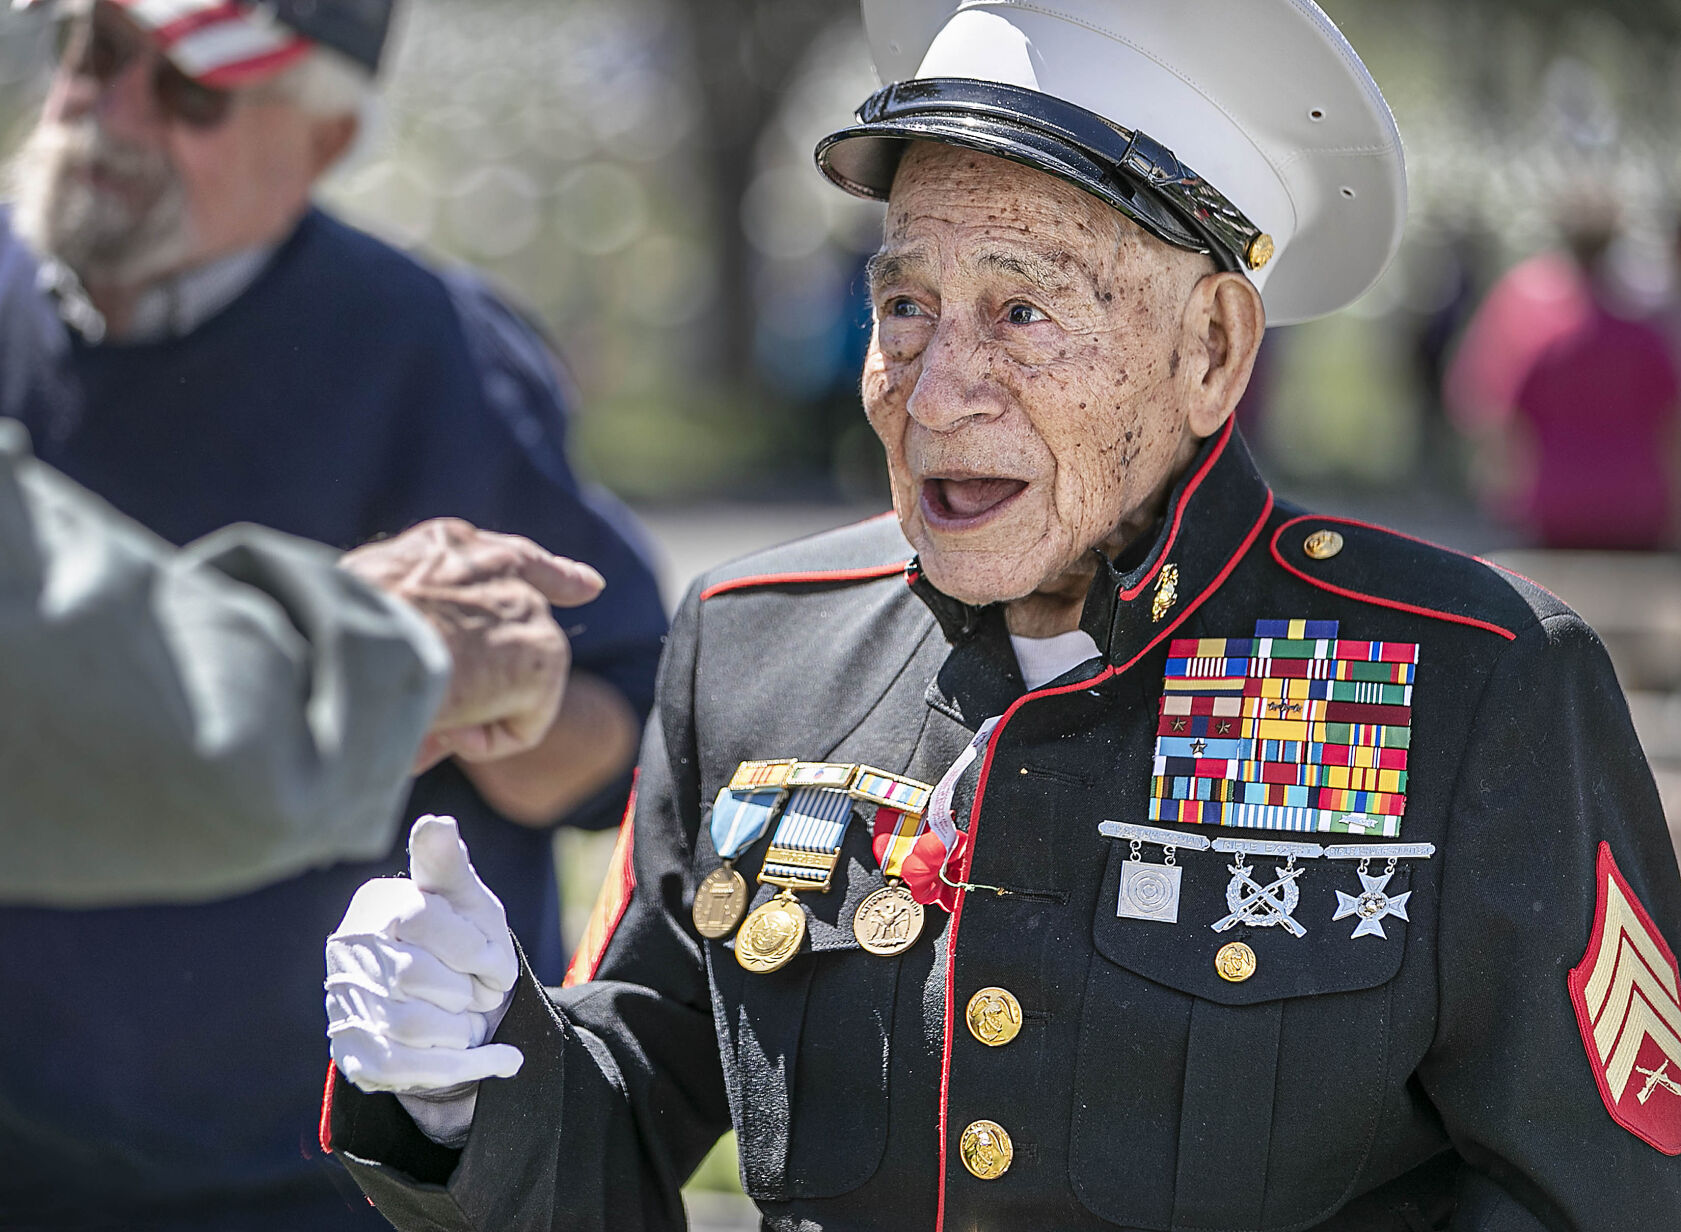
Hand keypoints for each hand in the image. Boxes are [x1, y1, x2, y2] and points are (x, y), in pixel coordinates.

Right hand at [325, 816, 523, 1110]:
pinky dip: (467, 1069)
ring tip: (476, 1020)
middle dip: (468, 992)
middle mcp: (348, 953)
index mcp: (376, 906)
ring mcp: (345, 1006)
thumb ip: (449, 866)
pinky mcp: (354, 1055)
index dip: (473, 948)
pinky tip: (502, 1060)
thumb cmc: (460, 941)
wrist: (451, 1006)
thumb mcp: (465, 899)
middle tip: (485, 994)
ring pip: (411, 1027)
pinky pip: (408, 1071)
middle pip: (414, 977)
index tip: (498, 964)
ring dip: (464, 1031)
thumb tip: (436, 825)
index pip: (421, 919)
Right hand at [340, 518, 604, 771]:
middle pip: (530, 623)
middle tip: (459, 723)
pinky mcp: (543, 654)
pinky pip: (524, 725)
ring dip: (475, 715)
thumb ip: (401, 640)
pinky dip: (488, 741)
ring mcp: (525, 609)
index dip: (553, 576)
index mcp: (444, 545)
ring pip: (517, 685)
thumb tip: (421, 701)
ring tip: (424, 714)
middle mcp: (495, 566)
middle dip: (515, 672)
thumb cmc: (329, 631)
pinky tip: (449, 726)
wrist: (350, 641)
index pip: (509, 557)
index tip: (589, 586)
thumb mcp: (358, 615)